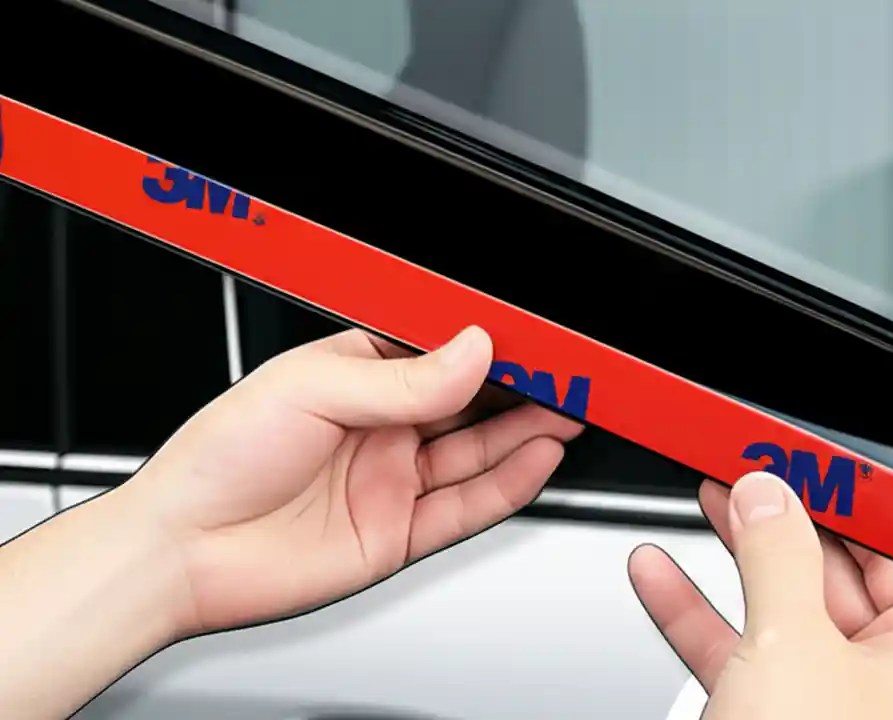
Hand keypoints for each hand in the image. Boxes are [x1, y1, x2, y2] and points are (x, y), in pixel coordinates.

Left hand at [117, 325, 581, 637]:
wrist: (182, 553)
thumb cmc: (217, 460)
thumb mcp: (311, 391)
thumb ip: (403, 379)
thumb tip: (471, 351)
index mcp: (356, 375)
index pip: (440, 353)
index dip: (489, 346)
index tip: (531, 339)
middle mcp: (380, 427)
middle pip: (469, 403)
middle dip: (521, 389)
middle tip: (567, 378)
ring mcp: (392, 481)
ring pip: (477, 453)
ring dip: (525, 433)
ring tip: (566, 413)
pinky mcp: (399, 532)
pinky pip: (466, 505)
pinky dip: (507, 483)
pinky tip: (535, 458)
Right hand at [629, 472, 892, 718]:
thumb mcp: (791, 645)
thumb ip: (779, 554)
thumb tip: (771, 491)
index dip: (844, 493)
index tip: (802, 453)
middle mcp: (887, 683)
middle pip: (830, 571)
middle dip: (778, 516)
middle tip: (744, 465)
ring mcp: (827, 707)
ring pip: (777, 610)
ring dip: (731, 556)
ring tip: (703, 497)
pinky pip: (736, 653)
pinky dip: (696, 612)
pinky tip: (660, 574)